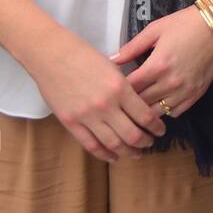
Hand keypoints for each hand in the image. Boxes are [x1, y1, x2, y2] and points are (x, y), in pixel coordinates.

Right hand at [25, 26, 165, 162]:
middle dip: (145, 141)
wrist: (52, 55)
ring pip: (114, 144)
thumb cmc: (82, 55)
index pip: (145, 115)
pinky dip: (105, 154)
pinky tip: (114, 157)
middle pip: (132, 134)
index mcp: (120, 88)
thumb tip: (137, 104)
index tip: (160, 130)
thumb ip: (125, 87)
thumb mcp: (112, 66)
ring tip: (136, 153)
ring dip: (128, 151)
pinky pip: (91, 145)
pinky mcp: (71, 123)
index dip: (156, 126)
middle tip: (150, 142)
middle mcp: (106, 105)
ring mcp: (87, 117)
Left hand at [112, 5, 212, 118]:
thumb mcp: (155, 29)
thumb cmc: (184, 24)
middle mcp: (170, 83)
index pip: (129, 88)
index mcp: (157, 66)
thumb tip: (112, 60)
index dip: (118, 90)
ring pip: (157, 113)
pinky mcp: (196, 96)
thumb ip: (132, 47)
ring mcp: (184, 92)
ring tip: (138, 106)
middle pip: (141, 104)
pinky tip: (159, 102)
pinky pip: (175, 113)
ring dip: (146, 110)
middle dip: (129, 103)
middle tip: (122, 100)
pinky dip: (165, 110)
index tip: (113, 88)